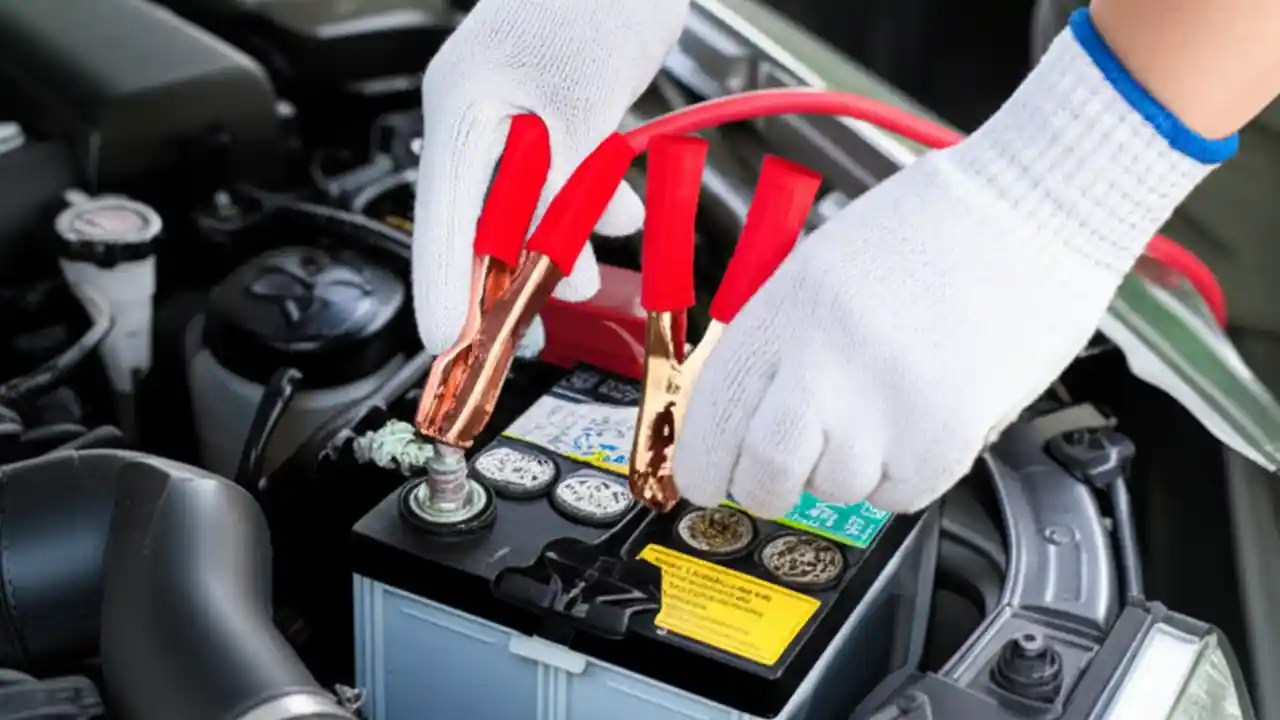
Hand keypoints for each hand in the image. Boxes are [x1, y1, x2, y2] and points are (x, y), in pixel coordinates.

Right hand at [412, 0, 689, 352]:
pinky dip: (591, 200)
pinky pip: (563, 175)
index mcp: (463, 103)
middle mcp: (480, 111)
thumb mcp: (584, 102)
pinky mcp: (555, 111)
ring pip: (528, 201)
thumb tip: (553, 259)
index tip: (445, 339)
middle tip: (527, 327)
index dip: (441, 281)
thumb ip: (564, 186)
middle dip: (510, 272)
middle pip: (481, 214)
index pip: (441, 211)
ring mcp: (517, 111)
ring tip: (590, 271)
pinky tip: (622, 212)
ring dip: (563, 238)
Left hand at [671, 23, 1215, 516]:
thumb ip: (781, 344)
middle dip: (768, 487)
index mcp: (784, 309)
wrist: (1035, 207)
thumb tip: (744, 418)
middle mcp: (824, 358)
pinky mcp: (945, 434)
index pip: (711, 416)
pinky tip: (922, 418)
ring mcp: (883, 401)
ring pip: (836, 489)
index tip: (707, 480)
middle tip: (786, 474)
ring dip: (850, 469)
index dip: (702, 465)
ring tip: (883, 411)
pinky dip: (906, 473)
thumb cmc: (934, 230)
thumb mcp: (823, 269)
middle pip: (764, 473)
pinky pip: (901, 493)